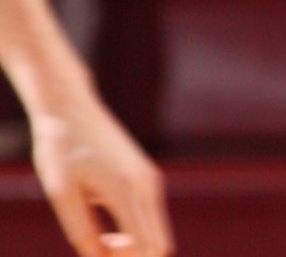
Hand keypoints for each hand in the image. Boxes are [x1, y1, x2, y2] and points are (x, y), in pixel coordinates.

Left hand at [30, 98, 172, 256]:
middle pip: (159, 243)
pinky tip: (101, 207)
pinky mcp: (146, 174)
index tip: (96, 243)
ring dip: (132, 242)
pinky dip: (133, 227)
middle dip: (131, 256)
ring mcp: (150, 178)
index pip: (147, 246)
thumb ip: (81, 230)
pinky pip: (150, 214)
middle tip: (98, 241)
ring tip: (96, 225)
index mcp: (127, 192)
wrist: (70, 108)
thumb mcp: (61, 194)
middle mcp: (147, 186)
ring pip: (156, 230)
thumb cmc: (60, 150)